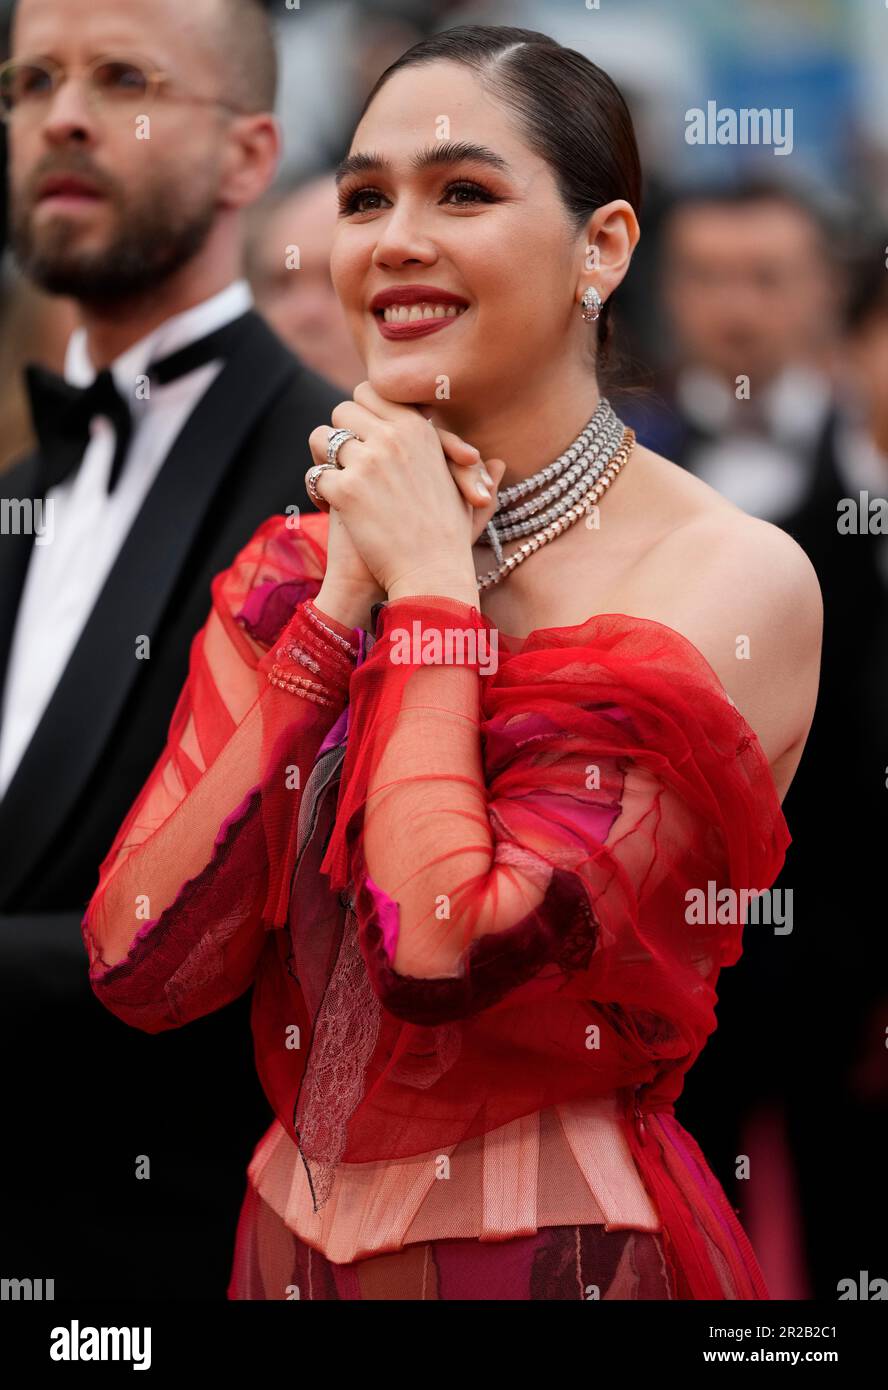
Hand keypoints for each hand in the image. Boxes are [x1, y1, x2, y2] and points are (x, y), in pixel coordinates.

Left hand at [306, 382, 505, 594]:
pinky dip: (318, 493)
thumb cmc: (452, 542)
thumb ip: (477, 475)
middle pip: (342, 409)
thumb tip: (498, 464)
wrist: (432, 575)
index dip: (360, 412)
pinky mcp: (347, 490)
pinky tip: (331, 510)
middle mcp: (393, 437)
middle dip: (339, 434)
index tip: (361, 435)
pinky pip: (316, 475)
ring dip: (323, 460)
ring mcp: (368, 462)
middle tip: (344, 462)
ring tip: (333, 484)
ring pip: (322, 438)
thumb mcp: (471, 501)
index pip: (370, 393)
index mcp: (419, 430)